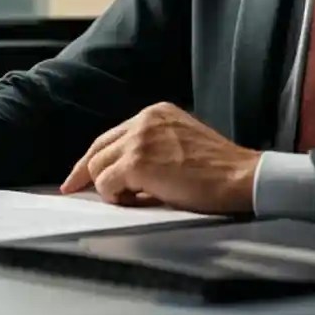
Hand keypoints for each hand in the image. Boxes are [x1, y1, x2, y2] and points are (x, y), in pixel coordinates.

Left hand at [59, 103, 260, 213]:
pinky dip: (115, 197)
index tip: (78, 177)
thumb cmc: (217, 170)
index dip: (92, 158)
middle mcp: (143, 120)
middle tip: (73, 191)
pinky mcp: (138, 162)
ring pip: (98, 168)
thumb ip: (150, 150)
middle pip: (98, 149)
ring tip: (135, 199)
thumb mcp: (180, 143)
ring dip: (110, 188)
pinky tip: (138, 201)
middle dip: (86, 173)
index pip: (111, 136)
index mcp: (155, 113)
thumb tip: (118, 177)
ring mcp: (139, 139)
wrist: (240, 177)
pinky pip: (107, 184)